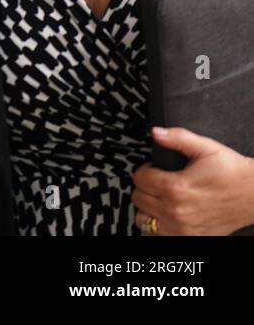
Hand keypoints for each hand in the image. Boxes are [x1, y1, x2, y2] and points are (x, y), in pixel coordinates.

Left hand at [132, 127, 253, 235]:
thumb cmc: (233, 172)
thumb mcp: (206, 147)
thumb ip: (177, 138)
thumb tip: (156, 132)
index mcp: (177, 187)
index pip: (139, 178)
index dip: (145, 169)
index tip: (155, 169)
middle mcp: (177, 210)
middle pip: (138, 198)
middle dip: (145, 187)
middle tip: (158, 182)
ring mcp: (182, 228)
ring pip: (143, 218)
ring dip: (148, 208)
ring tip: (161, 199)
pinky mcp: (190, 238)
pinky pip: (157, 236)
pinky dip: (156, 226)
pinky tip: (165, 215)